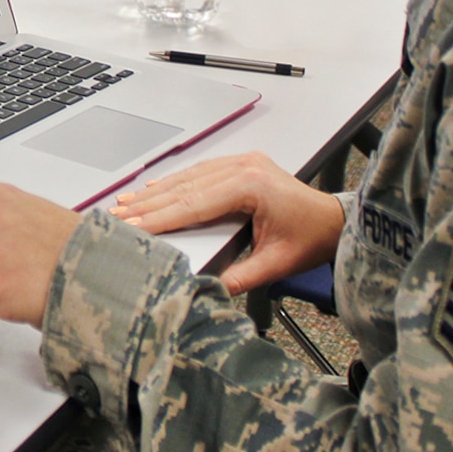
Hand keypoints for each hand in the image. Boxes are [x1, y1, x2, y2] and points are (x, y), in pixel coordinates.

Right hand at [111, 152, 342, 295]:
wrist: (335, 222)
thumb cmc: (311, 238)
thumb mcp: (275, 264)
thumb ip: (239, 277)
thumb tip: (206, 289)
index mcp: (251, 187)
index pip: (194, 204)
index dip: (160, 216)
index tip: (133, 225)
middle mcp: (245, 168)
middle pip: (185, 187)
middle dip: (148, 203)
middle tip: (118, 214)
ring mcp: (244, 162)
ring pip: (189, 176)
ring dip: (157, 191)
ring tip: (127, 203)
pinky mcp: (243, 164)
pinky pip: (201, 171)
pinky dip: (176, 182)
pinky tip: (156, 189)